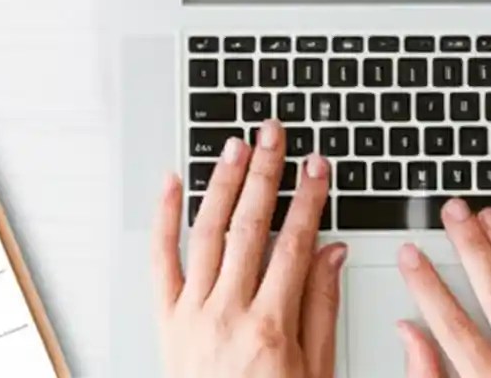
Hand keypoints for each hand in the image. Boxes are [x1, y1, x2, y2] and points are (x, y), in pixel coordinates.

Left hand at [152, 120, 346, 377]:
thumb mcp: (315, 371)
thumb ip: (321, 308)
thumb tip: (330, 253)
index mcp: (270, 327)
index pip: (293, 243)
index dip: (308, 199)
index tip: (317, 167)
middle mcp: (226, 315)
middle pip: (248, 227)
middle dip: (265, 174)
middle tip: (274, 135)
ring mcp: (190, 315)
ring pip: (206, 234)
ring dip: (222, 184)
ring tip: (234, 147)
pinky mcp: (165, 322)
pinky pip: (160, 262)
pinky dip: (164, 219)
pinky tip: (173, 184)